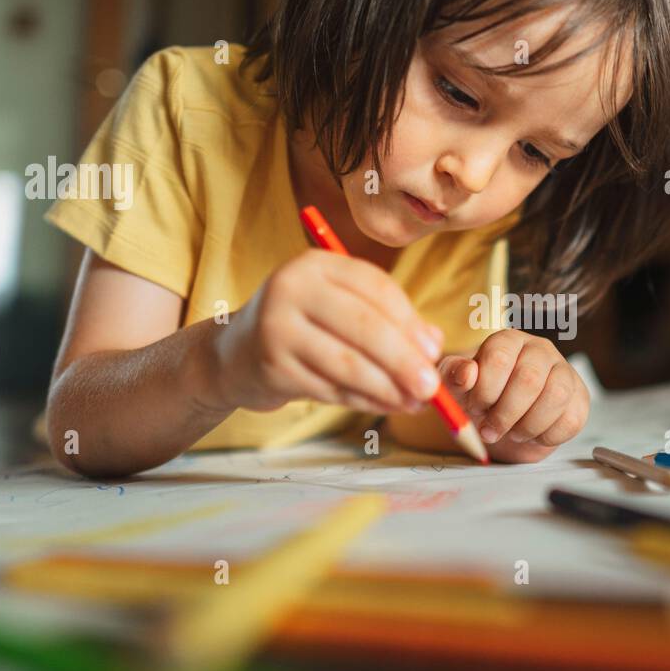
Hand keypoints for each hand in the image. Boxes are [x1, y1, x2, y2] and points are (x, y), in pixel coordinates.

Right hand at [209, 248, 444, 413]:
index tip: (433, 350)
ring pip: (349, 363)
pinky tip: (383, 406)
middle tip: (431, 385)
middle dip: (404, 360)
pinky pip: (331, 388)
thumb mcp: (341, 310)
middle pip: (365, 325)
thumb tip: (434, 345)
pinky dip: (363, 401)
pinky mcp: (272, 367)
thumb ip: (388, 320)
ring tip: (414, 402)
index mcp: (317, 264)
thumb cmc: (303, 328)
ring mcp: (277, 327)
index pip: (376, 287)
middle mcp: (292, 288)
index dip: (410, 321)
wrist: (235, 354)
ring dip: (388, 388)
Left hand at [438, 329, 589, 462]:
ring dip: (527, 426)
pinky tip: (532, 435)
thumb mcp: (457, 387)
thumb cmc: (480, 399)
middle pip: (528, 379)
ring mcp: (564, 373)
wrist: (503, 423)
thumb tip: (467, 374)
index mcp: (508, 341)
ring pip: (555, 397)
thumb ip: (454, 376)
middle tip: (490, 431)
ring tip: (512, 434)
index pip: (499, 358)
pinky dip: (547, 436)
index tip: (475, 407)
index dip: (484, 390)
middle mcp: (539, 350)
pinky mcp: (580, 399)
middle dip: (504, 414)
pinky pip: (571, 419)